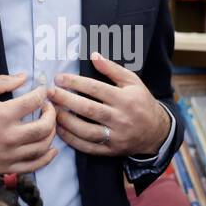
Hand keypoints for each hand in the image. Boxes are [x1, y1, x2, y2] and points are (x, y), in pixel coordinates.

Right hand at [0, 72, 57, 174]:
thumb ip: (2, 82)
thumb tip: (24, 76)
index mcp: (1, 115)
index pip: (34, 102)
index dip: (42, 93)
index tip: (42, 91)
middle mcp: (8, 137)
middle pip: (44, 127)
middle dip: (51, 113)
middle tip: (48, 107)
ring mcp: (7, 155)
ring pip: (42, 146)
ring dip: (51, 133)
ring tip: (48, 124)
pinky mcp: (5, 167)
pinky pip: (33, 166)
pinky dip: (46, 159)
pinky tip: (51, 150)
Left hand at [49, 53, 169, 157]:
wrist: (156, 131)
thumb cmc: (141, 102)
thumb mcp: (133, 82)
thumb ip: (112, 69)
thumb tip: (93, 56)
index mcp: (125, 99)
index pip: (95, 89)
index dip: (75, 82)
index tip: (59, 78)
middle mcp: (120, 118)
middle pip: (87, 109)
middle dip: (65, 100)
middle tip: (49, 93)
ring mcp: (115, 136)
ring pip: (85, 130)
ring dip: (65, 120)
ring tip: (51, 111)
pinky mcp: (110, 150)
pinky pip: (88, 147)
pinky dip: (71, 139)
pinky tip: (59, 130)